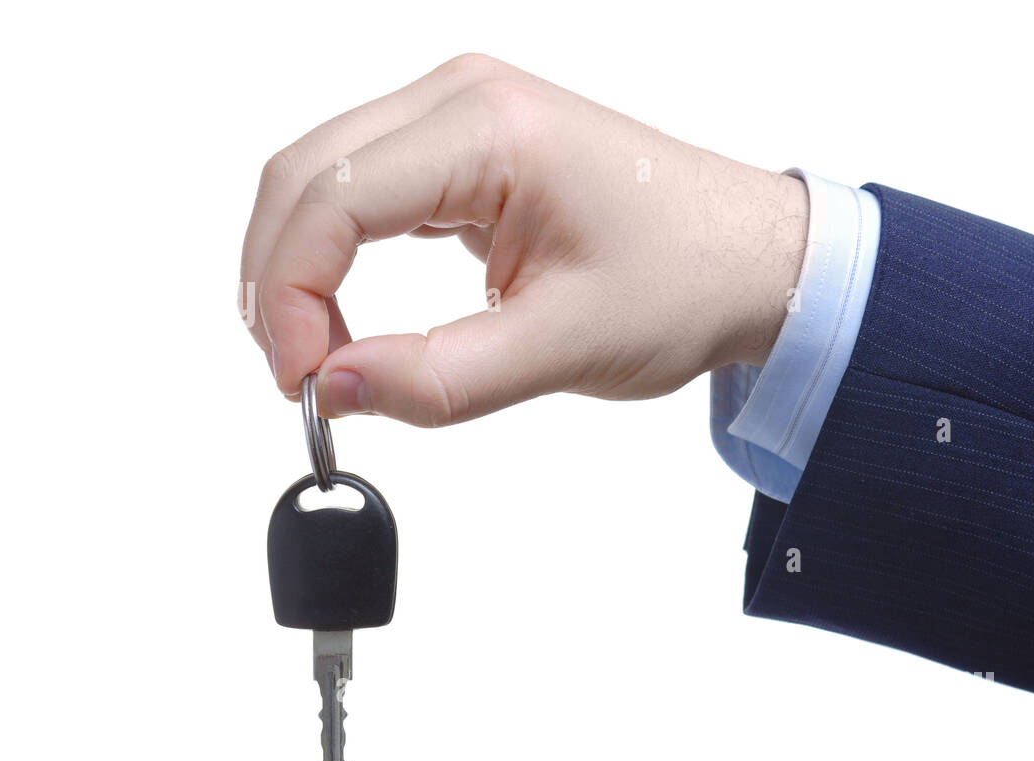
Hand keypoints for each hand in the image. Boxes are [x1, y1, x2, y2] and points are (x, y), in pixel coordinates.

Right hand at [239, 54, 807, 425]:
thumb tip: (333, 390)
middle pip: (303, 174)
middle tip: (300, 379)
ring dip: (302, 268)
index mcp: (489, 128)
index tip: (301, 384)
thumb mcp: (563, 347)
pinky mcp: (466, 148)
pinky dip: (339, 254)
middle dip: (280, 282)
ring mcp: (463, 115)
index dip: (291, 298)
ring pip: (322, 179)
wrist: (753, 260)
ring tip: (322, 357)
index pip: (328, 198)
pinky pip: (365, 190)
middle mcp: (464, 97)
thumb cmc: (687, 281)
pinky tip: (350, 318)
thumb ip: (439, 378)